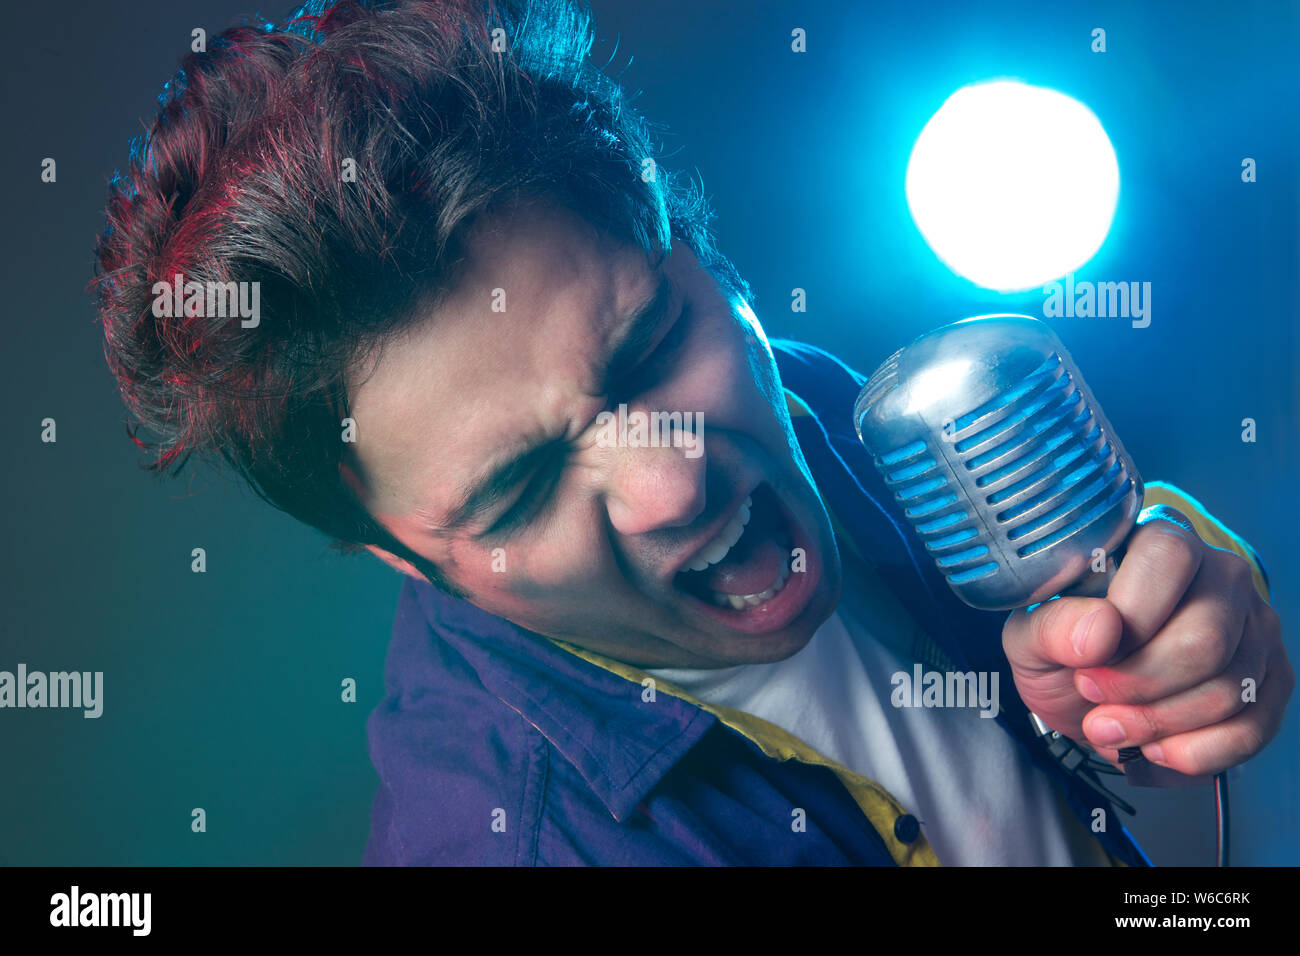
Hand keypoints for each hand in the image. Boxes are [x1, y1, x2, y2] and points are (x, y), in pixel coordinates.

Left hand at [1001, 505, 1291, 785]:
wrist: (1091, 698)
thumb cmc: (1064, 653)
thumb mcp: (1030, 638)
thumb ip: (1053, 627)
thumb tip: (1102, 630)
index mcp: (1157, 541)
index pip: (1169, 559)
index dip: (1130, 618)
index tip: (1088, 660)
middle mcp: (1219, 574)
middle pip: (1206, 638)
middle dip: (1141, 687)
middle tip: (1095, 699)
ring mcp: (1254, 626)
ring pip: (1229, 688)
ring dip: (1160, 725)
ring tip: (1115, 725)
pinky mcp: (1271, 677)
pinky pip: (1253, 727)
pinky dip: (1195, 753)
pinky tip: (1157, 747)